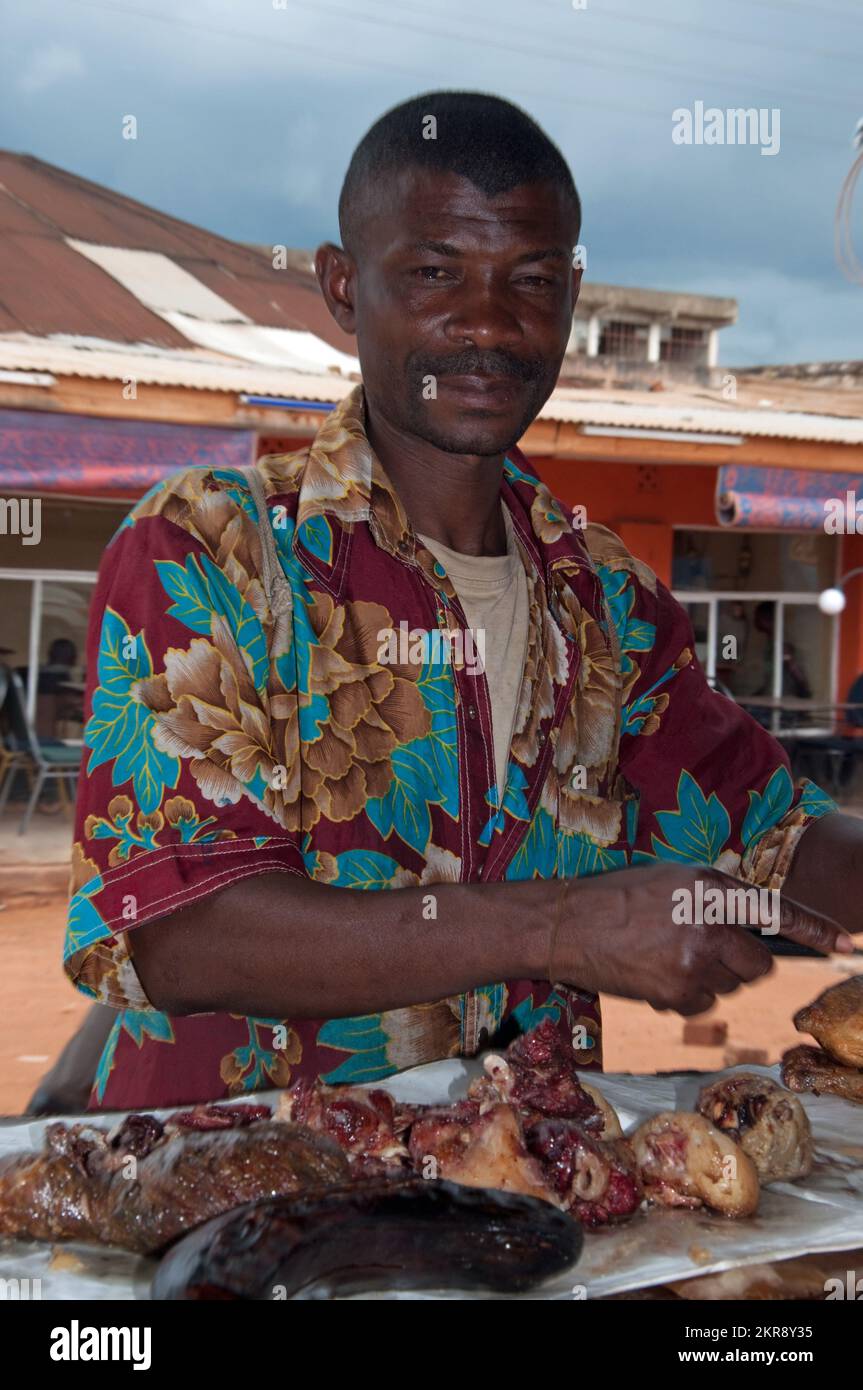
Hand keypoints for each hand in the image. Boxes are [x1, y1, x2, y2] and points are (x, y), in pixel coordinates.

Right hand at [550, 863, 849, 1016]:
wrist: (567, 924)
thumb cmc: (617, 897)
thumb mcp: (671, 880)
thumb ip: (714, 898)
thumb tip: (750, 929)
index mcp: (709, 888)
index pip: (775, 911)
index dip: (816, 929)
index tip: (847, 945)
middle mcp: (707, 924)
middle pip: (759, 965)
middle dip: (743, 965)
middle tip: (708, 952)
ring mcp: (692, 962)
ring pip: (730, 987)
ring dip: (710, 979)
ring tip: (668, 956)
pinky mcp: (675, 993)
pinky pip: (702, 1006)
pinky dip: (685, 997)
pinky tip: (656, 975)